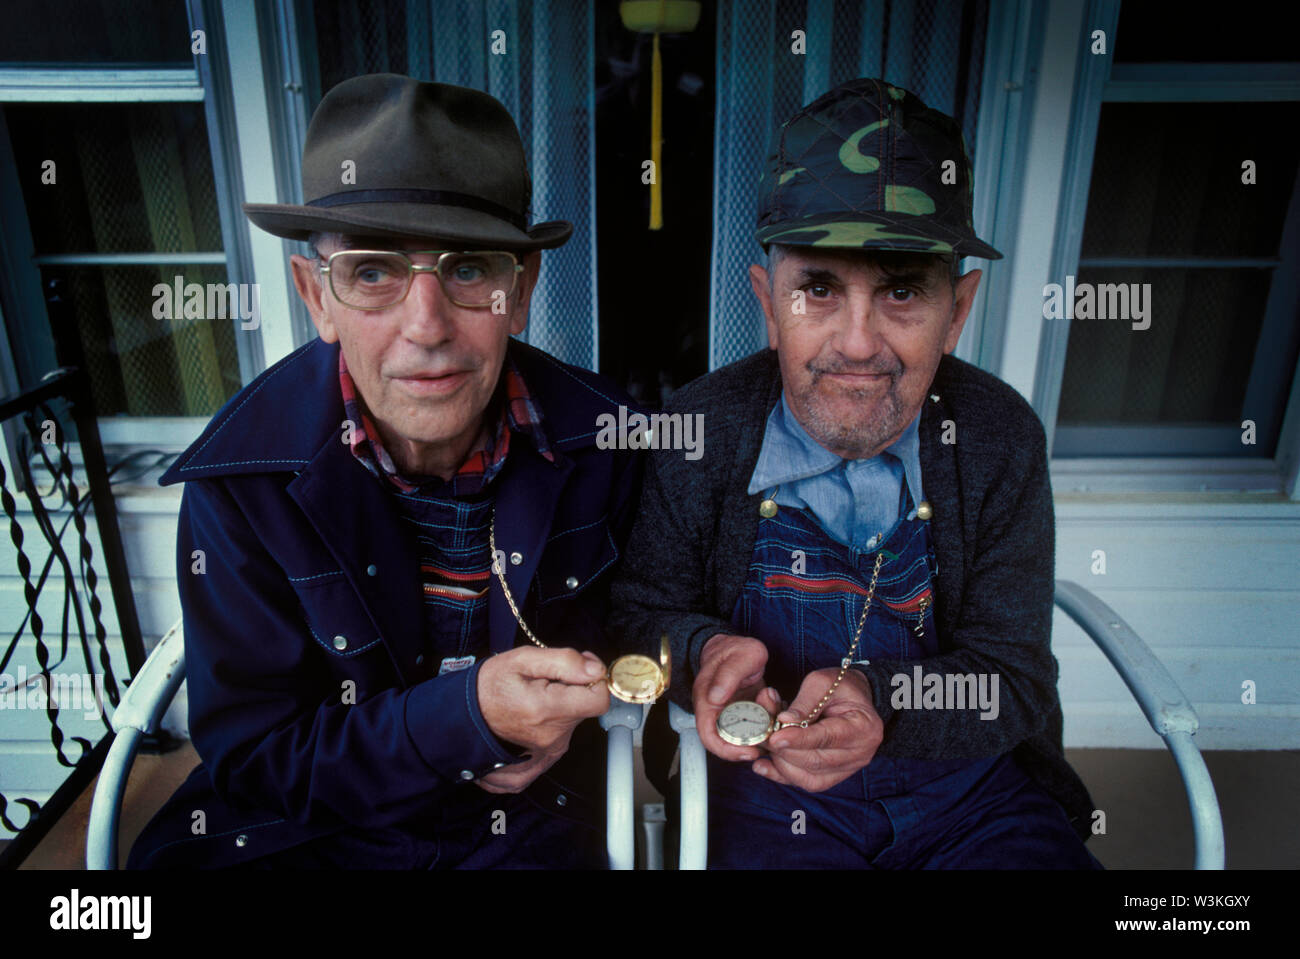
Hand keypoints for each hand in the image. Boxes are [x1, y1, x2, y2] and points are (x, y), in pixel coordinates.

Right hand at [475, 647, 608, 792]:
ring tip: (532, 702)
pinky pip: (558, 746)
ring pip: (570, 725)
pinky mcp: (538, 765)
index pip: (599, 699)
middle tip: (543, 684)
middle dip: (570, 692)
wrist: (458, 718)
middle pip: (583, 710)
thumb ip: (565, 662)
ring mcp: (545, 755)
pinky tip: (532, 721)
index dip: (593, 678)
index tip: (577, 670)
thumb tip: (595, 669)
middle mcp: (551, 738)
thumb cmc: (487, 687)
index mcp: (548, 710)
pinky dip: (550, 731)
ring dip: (559, 710)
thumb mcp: (523, 660)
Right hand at [692, 633, 782, 762]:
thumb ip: (729, 674)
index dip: (727, 750)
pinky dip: (768, 727)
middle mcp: (717, 711)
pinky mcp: (745, 714)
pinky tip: (779, 719)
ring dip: (763, 736)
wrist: (737, 648)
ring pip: (745, 737)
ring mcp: (731, 714)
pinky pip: (756, 728)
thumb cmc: (735, 649)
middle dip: (750, 746)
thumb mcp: (739, 655)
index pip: (710, 736)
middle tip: (771, 744)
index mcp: (707, 700)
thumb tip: (715, 699)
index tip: (750, 750)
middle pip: (728, 742)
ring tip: (778, 727)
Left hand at [752, 667, 882, 791]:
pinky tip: (763, 765)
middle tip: (762, 735)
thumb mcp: (822, 682)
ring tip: (765, 744)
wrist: (855, 699)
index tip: (776, 737)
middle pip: (816, 761)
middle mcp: (860, 753)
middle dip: (784, 750)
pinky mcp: (834, 776)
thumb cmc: (840, 687)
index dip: (799, 739)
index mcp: (863, 727)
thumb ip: (804, 702)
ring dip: (780, 763)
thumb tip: (783, 721)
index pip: (827, 737)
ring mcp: (848, 768)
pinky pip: (807, 782)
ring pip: (809, 777)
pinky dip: (782, 775)